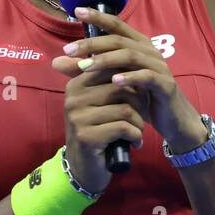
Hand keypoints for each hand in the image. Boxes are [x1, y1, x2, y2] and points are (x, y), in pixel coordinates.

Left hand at [51, 7, 206, 179]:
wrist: (171, 118)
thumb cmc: (140, 95)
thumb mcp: (110, 81)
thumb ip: (85, 69)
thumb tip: (54, 62)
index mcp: (137, 44)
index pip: (116, 24)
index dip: (97, 16)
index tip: (76, 11)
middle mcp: (149, 50)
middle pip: (118, 39)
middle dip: (92, 43)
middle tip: (69, 50)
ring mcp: (159, 66)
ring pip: (130, 55)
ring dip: (106, 60)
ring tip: (85, 67)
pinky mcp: (165, 84)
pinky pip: (147, 77)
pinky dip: (130, 78)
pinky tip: (114, 81)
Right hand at [51, 39, 148, 193]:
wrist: (85, 168)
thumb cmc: (99, 130)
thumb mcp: (101, 103)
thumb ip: (108, 79)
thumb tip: (118, 46)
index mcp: (76, 83)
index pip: (112, 68)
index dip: (132, 81)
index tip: (138, 96)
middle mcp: (73, 97)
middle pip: (121, 87)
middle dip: (139, 103)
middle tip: (140, 116)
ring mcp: (78, 117)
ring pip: (125, 109)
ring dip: (138, 122)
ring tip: (136, 131)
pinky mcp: (86, 136)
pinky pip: (123, 127)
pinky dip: (135, 136)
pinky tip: (134, 142)